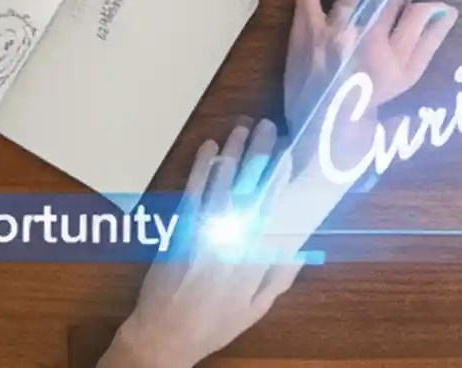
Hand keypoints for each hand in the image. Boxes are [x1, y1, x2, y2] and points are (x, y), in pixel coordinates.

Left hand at [100, 118, 301, 367]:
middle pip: (246, 188)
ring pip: (220, 183)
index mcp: (251, 259)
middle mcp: (228, 239)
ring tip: (242, 128)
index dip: (278, 179)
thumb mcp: (255, 309)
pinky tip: (210, 149)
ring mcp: (201, 232)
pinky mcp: (178, 229)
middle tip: (267, 127)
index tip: (287, 155)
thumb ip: (278, 278)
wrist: (163, 333)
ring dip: (232, 153)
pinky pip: (192, 191)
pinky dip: (202, 168)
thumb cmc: (213, 324)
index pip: (269, 208)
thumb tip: (298, 248)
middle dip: (258, 155)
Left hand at [284, 0, 456, 144]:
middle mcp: (359, 34)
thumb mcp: (405, 76)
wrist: (326, 127)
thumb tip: (448, 10)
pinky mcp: (303, 34)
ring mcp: (329, 32)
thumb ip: (426, 40)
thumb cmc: (370, 101)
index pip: (404, 3)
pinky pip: (306, 1)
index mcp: (384, 44)